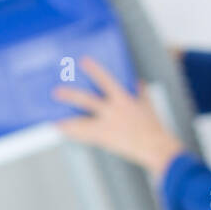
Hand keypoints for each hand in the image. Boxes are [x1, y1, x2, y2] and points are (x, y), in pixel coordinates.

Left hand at [52, 56, 185, 174]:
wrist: (155, 148)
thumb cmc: (154, 126)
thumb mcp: (148, 105)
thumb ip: (141, 91)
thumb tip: (138, 81)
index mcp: (123, 100)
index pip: (106, 80)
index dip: (94, 70)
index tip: (83, 62)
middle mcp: (112, 112)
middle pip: (86, 100)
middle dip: (71, 96)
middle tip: (56, 92)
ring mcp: (108, 127)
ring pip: (82, 123)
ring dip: (67, 122)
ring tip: (55, 121)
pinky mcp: (106, 140)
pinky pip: (86, 137)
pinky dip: (74, 135)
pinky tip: (65, 133)